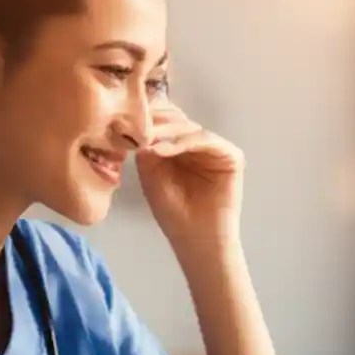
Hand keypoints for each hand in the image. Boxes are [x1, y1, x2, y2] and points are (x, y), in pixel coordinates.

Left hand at [137, 102, 243, 256]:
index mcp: (179, 146)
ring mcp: (215, 149)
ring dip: (166, 131)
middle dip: (155, 120)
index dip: (147, 115)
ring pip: (190, 127)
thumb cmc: (173, 212)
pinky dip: (184, 142)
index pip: (165, 121)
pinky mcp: (231, 156)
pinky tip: (162, 151)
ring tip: (145, 139)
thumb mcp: (151, 174)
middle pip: (177, 119)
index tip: (123, 116)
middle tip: (134, 124)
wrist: (196, 239)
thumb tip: (140, 123)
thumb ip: (146, 148)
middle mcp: (198, 143)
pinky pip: (206, 140)